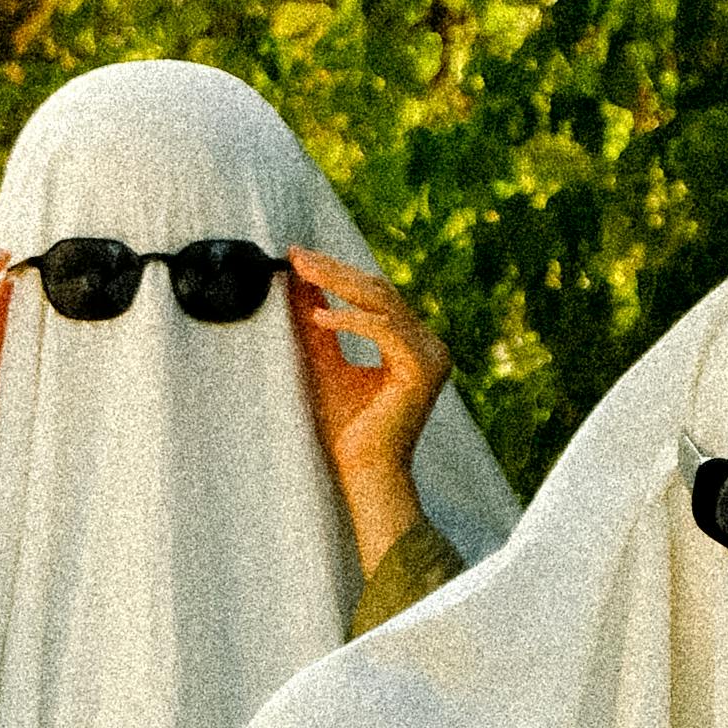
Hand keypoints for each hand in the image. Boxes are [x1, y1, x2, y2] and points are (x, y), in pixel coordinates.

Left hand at [285, 249, 450, 579]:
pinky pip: (385, 330)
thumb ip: (318, 325)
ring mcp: (431, 356)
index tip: (298, 256)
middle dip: (334, 271)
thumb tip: (299, 283)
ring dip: (339, 285)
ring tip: (301, 274)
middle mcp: (429, 345)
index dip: (337, 271)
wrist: (364, 472)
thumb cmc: (346, 428)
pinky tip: (319, 315)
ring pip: (383, 303)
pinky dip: (351, 320)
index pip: (375, 294)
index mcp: (412, 343)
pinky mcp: (422, 370)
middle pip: (379, 291)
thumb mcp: (325, 363)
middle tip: (295, 255)